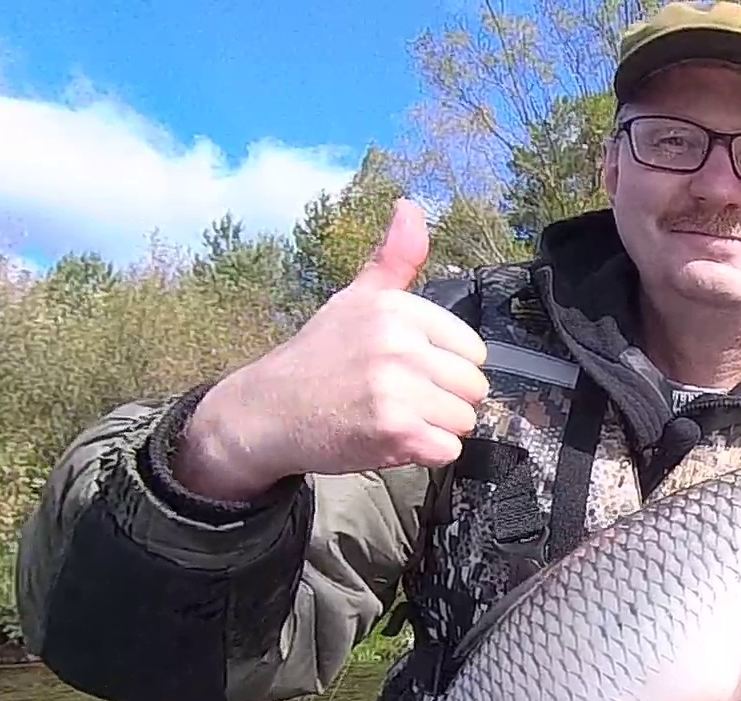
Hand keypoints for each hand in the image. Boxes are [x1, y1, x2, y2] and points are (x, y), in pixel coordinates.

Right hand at [173, 198, 490, 500]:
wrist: (266, 411)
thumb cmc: (318, 356)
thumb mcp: (356, 299)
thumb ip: (394, 260)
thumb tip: (410, 207)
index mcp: (397, 309)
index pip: (472, 350)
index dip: (446, 367)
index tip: (410, 370)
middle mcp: (399, 343)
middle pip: (473, 386)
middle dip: (445, 400)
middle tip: (401, 399)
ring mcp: (397, 388)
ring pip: (464, 419)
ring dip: (435, 429)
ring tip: (393, 417)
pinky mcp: (394, 431)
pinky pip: (447, 449)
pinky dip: (424, 453)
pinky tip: (390, 440)